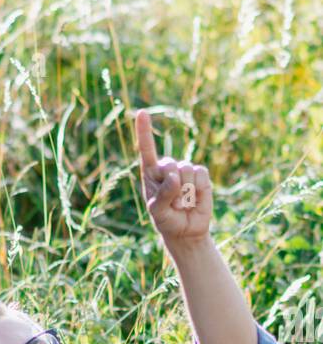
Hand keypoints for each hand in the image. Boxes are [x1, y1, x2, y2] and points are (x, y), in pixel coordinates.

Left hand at [135, 109, 212, 245]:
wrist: (186, 230)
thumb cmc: (166, 220)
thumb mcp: (158, 212)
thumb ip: (164, 195)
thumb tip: (175, 176)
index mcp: (150, 173)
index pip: (147, 150)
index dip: (144, 131)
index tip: (142, 113)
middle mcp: (167, 168)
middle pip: (170, 165)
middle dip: (172, 187)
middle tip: (173, 204)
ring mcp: (185, 170)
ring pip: (186, 170)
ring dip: (185, 192)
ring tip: (182, 203)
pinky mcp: (201, 175)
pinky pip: (201, 175)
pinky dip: (198, 190)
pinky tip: (194, 199)